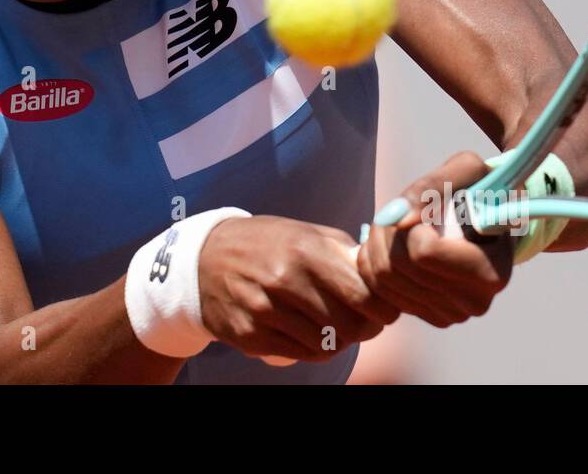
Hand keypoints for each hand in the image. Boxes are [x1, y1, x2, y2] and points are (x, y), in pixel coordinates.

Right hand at [198, 215, 401, 362]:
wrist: (203, 258)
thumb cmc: (267, 244)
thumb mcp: (305, 233)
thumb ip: (344, 252)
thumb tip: (382, 275)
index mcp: (305, 250)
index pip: (363, 295)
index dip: (382, 308)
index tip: (384, 310)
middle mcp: (283, 279)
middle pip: (349, 325)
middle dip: (364, 327)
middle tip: (363, 322)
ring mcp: (263, 309)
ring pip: (326, 344)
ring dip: (339, 339)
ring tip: (334, 325)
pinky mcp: (249, 335)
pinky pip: (300, 353)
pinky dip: (313, 348)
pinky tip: (309, 332)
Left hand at [356, 151, 512, 327]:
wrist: (483, 219)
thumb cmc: (478, 191)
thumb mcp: (465, 172)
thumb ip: (431, 188)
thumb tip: (399, 218)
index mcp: (491, 272)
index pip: (423, 252)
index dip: (411, 225)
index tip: (423, 209)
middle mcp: (474, 302)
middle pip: (398, 267)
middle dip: (388, 231)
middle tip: (399, 210)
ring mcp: (450, 314)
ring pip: (383, 279)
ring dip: (377, 243)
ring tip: (395, 224)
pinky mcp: (428, 316)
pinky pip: (378, 290)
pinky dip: (374, 262)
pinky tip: (390, 245)